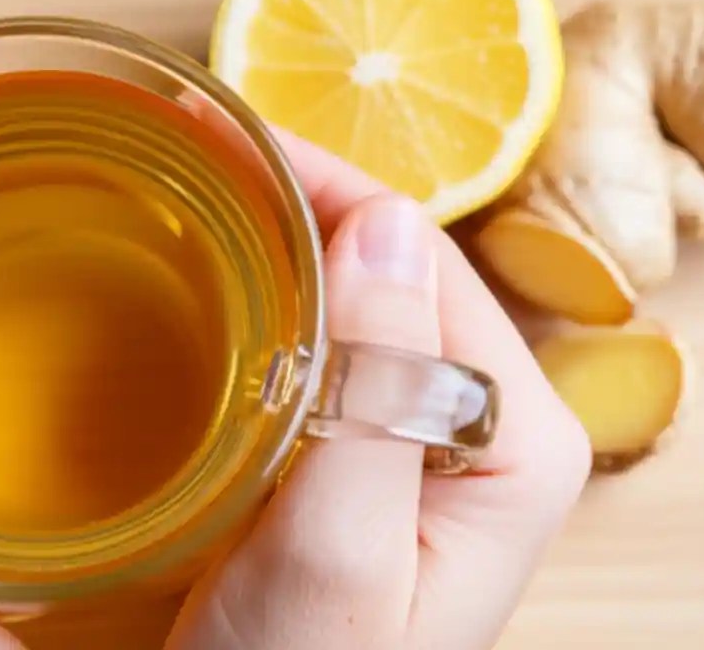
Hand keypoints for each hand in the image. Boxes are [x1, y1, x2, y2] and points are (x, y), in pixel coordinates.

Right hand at [166, 131, 591, 649]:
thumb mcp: (338, 559)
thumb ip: (376, 398)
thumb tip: (385, 229)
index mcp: (518, 435)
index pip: (425, 257)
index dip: (324, 188)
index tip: (222, 146)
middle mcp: (491, 424)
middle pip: (396, 269)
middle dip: (297, 208)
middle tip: (185, 166)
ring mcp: (432, 440)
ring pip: (359, 300)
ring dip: (281, 248)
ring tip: (187, 205)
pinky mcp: (376, 458)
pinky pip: (331, 347)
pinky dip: (272, 305)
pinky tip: (212, 291)